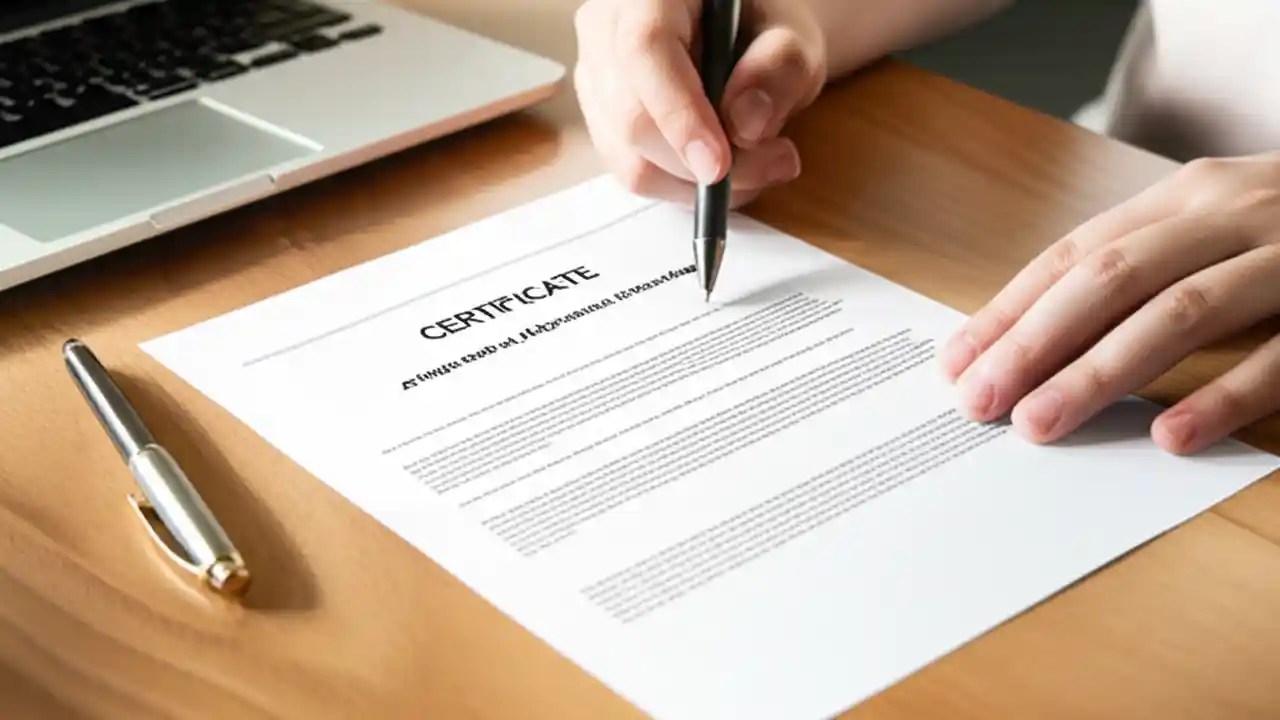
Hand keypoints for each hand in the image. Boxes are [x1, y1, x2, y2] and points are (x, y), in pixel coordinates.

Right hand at [573, 0, 826, 206]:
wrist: (742, 35)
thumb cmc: (761, 26)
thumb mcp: (793, 35)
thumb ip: (779, 69)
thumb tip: (744, 125)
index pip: (645, 51)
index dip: (679, 115)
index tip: (718, 166)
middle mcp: (607, 29)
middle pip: (633, 118)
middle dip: (701, 164)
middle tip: (775, 162)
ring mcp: (596, 78)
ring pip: (631, 160)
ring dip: (698, 183)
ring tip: (759, 164)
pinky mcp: (603, 121)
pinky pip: (635, 174)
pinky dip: (685, 187)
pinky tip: (723, 168)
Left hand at [940, 152, 1279, 453]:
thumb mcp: (1208, 232)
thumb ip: (1133, 273)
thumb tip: (1025, 341)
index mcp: (1184, 199)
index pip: (1073, 255)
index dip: (1009, 309)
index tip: (955, 363)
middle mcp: (1231, 215)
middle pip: (1111, 278)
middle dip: (1034, 343)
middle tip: (979, 402)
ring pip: (1182, 311)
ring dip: (1101, 372)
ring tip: (1041, 424)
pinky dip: (1224, 394)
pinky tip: (1169, 436)